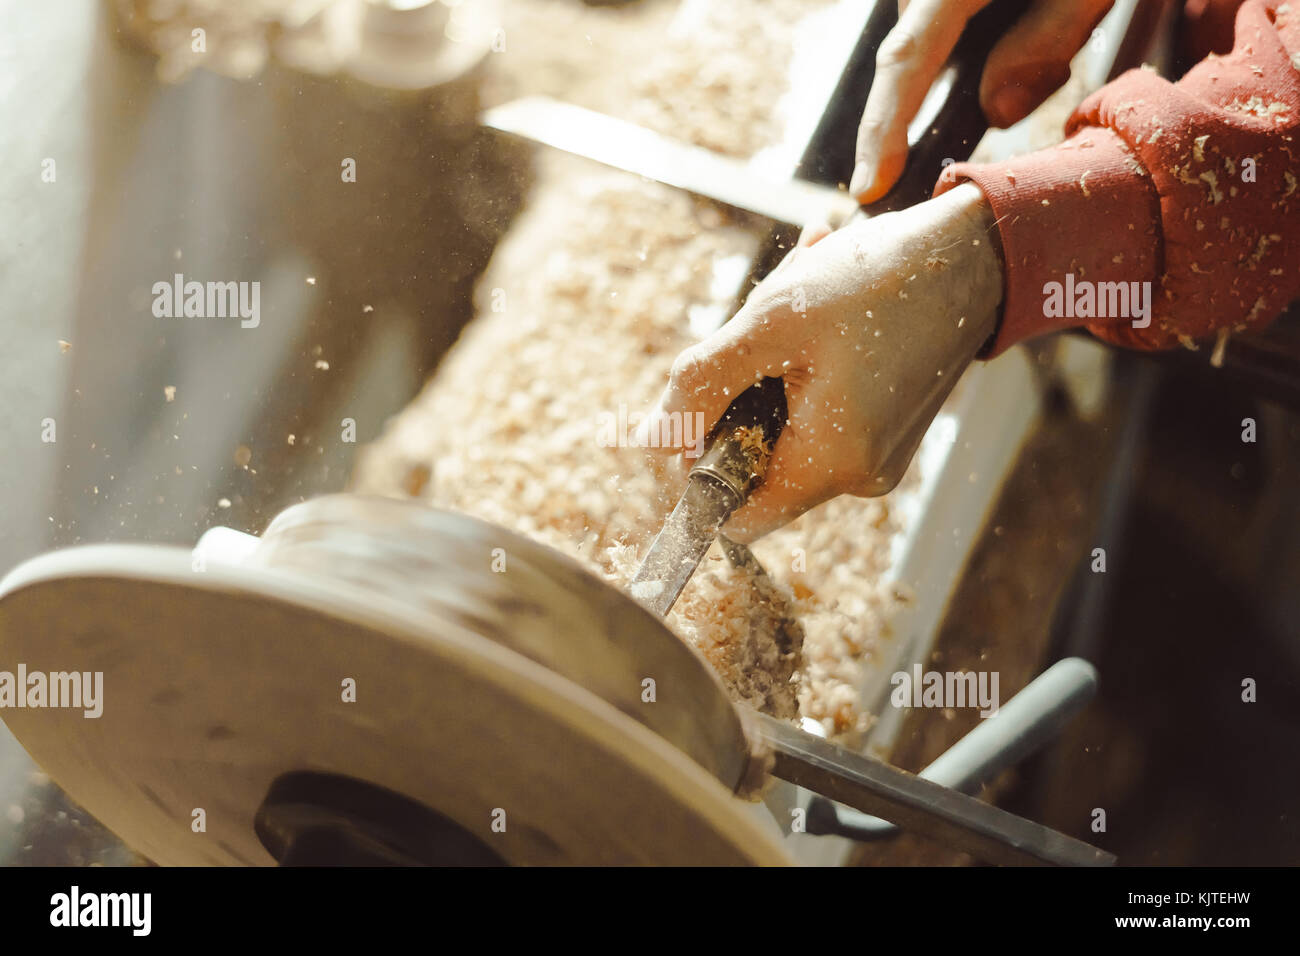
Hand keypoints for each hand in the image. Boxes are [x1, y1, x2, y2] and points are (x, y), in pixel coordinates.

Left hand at [640, 182, 1003, 541]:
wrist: (976, 253)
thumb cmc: (878, 279)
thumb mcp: (769, 322)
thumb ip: (701, 385)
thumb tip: (650, 440)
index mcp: (832, 463)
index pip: (736, 516)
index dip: (698, 468)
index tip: (697, 402)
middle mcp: (859, 476)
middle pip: (756, 467)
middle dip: (739, 397)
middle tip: (758, 325)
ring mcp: (877, 457)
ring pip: (784, 434)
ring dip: (772, 371)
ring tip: (798, 305)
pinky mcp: (886, 433)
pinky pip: (819, 418)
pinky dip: (804, 371)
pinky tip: (823, 314)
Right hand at [850, 0, 1112, 201]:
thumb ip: (1046, 43)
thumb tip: (994, 111)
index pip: (907, 60)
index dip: (884, 131)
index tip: (868, 189)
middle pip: (919, 51)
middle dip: (960, 87)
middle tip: (1046, 63)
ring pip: (934, 33)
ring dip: (979, 48)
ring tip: (1051, 15)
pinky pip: (943, 13)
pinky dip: (979, 26)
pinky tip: (1029, 5)